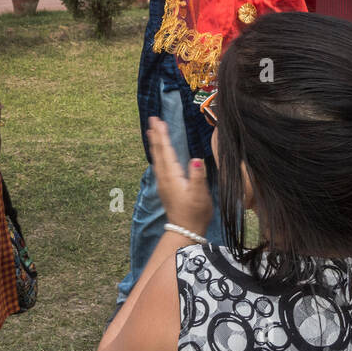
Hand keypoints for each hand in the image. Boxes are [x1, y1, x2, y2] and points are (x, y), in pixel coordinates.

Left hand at [147, 117, 213, 235]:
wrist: (185, 230)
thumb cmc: (195, 212)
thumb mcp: (200, 194)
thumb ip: (198, 176)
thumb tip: (196, 159)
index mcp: (172, 175)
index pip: (166, 150)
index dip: (163, 135)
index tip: (159, 121)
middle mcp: (164, 177)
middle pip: (158, 151)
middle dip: (156, 135)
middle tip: (153, 119)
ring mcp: (163, 182)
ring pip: (156, 158)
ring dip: (155, 143)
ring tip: (151, 132)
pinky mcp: (165, 187)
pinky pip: (158, 164)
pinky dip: (157, 154)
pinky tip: (158, 153)